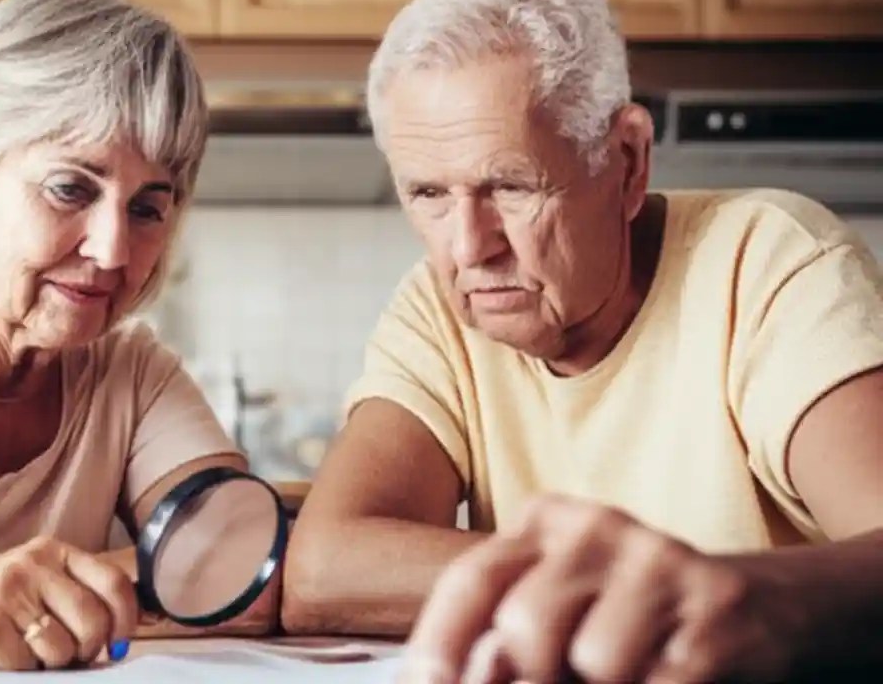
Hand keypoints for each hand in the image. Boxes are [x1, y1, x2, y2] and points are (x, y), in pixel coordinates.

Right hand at [0, 537, 136, 669]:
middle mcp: (33, 566)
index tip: (119, 643)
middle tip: (71, 654)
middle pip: (92, 619)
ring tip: (29, 650)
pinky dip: (19, 669)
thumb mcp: (35, 578)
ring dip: (52, 662)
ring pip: (61, 648)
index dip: (126, 619)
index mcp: (53, 551)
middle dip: (89, 648)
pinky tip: (2, 653)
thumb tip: (118, 639)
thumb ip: (74, 594)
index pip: (112, 582)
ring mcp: (7, 593)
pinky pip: (25, 665)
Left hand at [399, 495, 807, 682]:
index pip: (471, 580)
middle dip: (534, 672)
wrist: (759, 610)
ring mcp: (661, 564)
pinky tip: (668, 672)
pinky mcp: (716, 611)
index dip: (441, 642)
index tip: (428, 682)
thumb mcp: (559, 608)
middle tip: (564, 675)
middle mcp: (599, 528)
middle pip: (525, 625)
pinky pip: (655, 682)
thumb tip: (467, 675)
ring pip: (593, 660)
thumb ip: (506, 635)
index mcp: (547, 521)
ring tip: (629, 669)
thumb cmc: (630, 619)